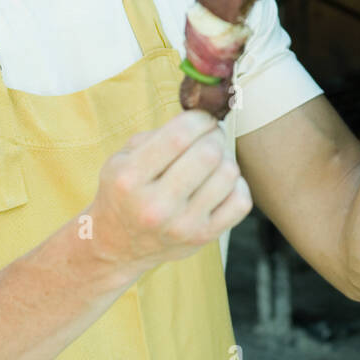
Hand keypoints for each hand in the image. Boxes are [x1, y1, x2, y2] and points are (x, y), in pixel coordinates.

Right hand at [85, 109, 252, 278]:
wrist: (118, 245)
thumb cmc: (125, 191)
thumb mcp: (123, 158)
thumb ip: (159, 135)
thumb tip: (205, 114)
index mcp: (129, 179)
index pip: (178, 136)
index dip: (199, 119)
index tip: (202, 118)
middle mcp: (155, 206)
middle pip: (208, 154)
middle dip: (214, 136)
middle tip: (209, 137)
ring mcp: (182, 225)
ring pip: (228, 173)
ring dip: (225, 159)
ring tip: (212, 162)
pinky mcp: (203, 237)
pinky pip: (241, 201)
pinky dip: (236, 186)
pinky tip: (219, 185)